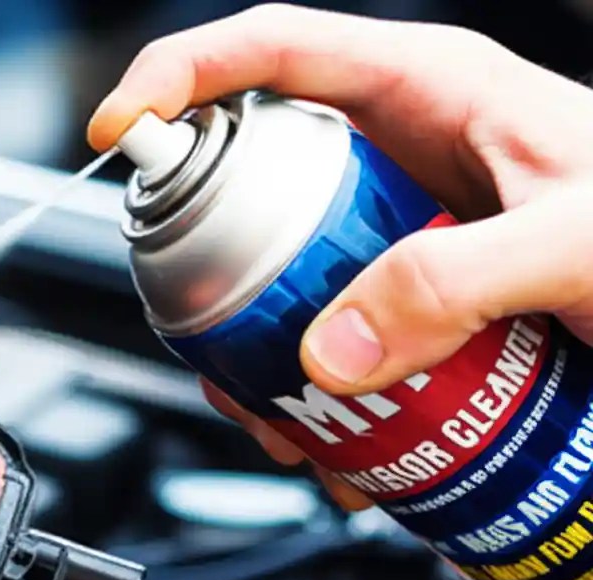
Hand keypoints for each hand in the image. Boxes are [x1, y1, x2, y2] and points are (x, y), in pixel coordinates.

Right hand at [87, 5, 592, 508]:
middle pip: (249, 178)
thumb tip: (329, 348)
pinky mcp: (405, 280)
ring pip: (276, 266)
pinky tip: (342, 443)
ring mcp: (393, 216)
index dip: (176, 77)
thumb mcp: (576, 243)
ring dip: (257, 350)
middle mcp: (393, 146)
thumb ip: (456, 283)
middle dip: (209, 263)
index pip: (268, 50)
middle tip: (209, 335)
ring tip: (286, 422)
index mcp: (423, 86)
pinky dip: (310, 387)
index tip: (118, 129)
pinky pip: (323, 321)